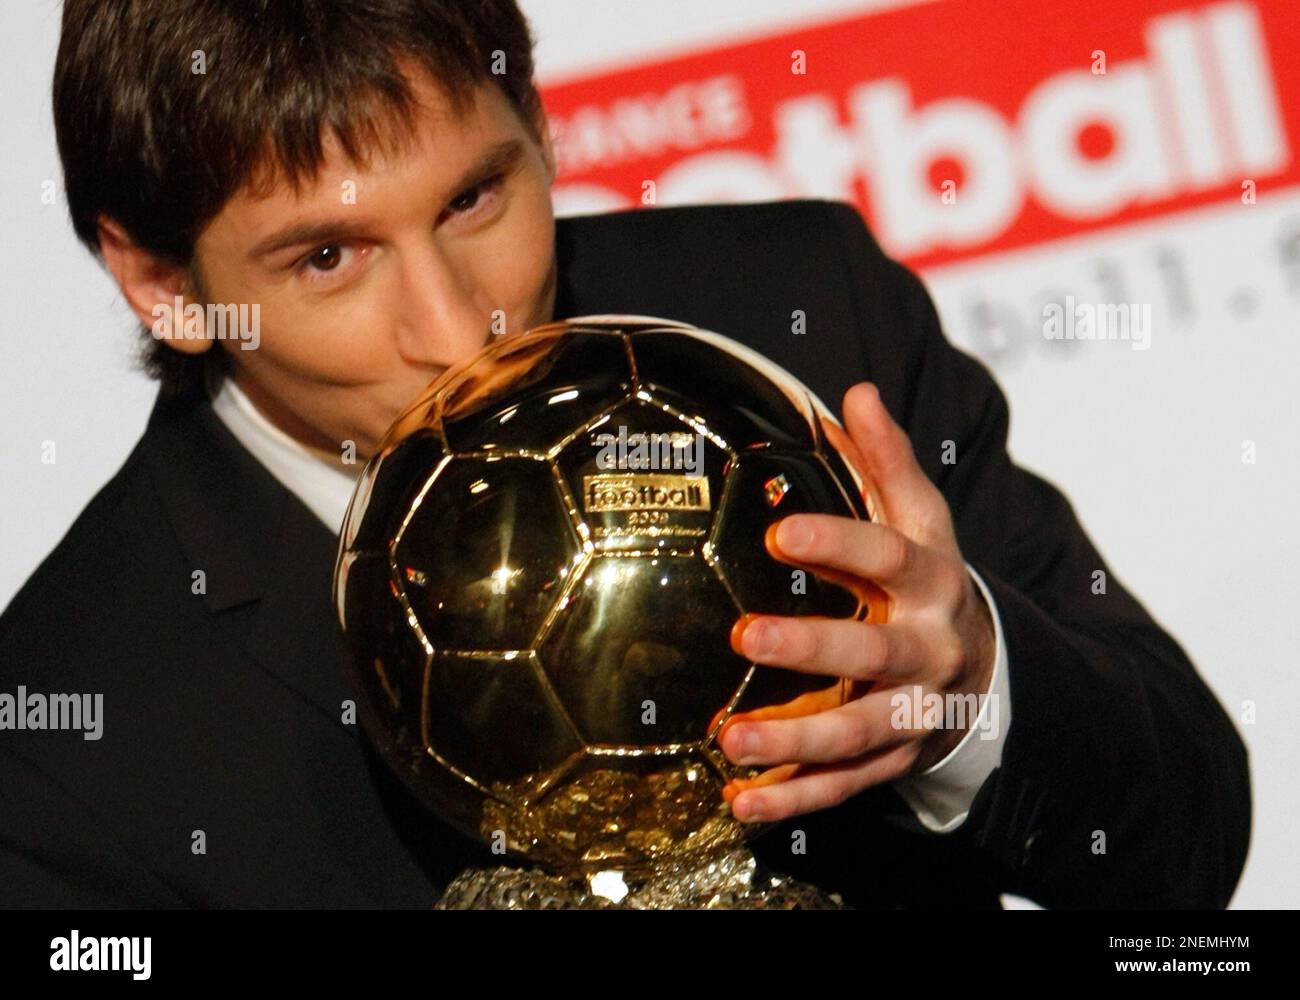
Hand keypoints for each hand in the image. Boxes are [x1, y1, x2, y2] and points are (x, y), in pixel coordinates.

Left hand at [716, 382, 996, 823]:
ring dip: (794, 740)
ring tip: (728, 738)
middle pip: (875, 653)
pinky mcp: (891, 760)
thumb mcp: (923, 520)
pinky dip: (794, 797)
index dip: (842, 545)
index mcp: (932, 583)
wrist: (983, 671)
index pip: (891, 558)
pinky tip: (741, 802)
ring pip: (857, 733)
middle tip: (747, 635)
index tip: (782, 533)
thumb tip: (854, 392)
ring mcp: (911, 714)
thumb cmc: (931, 583)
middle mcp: (926, 651)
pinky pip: (843, 786)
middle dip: (814, 648)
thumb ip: (887, 462)